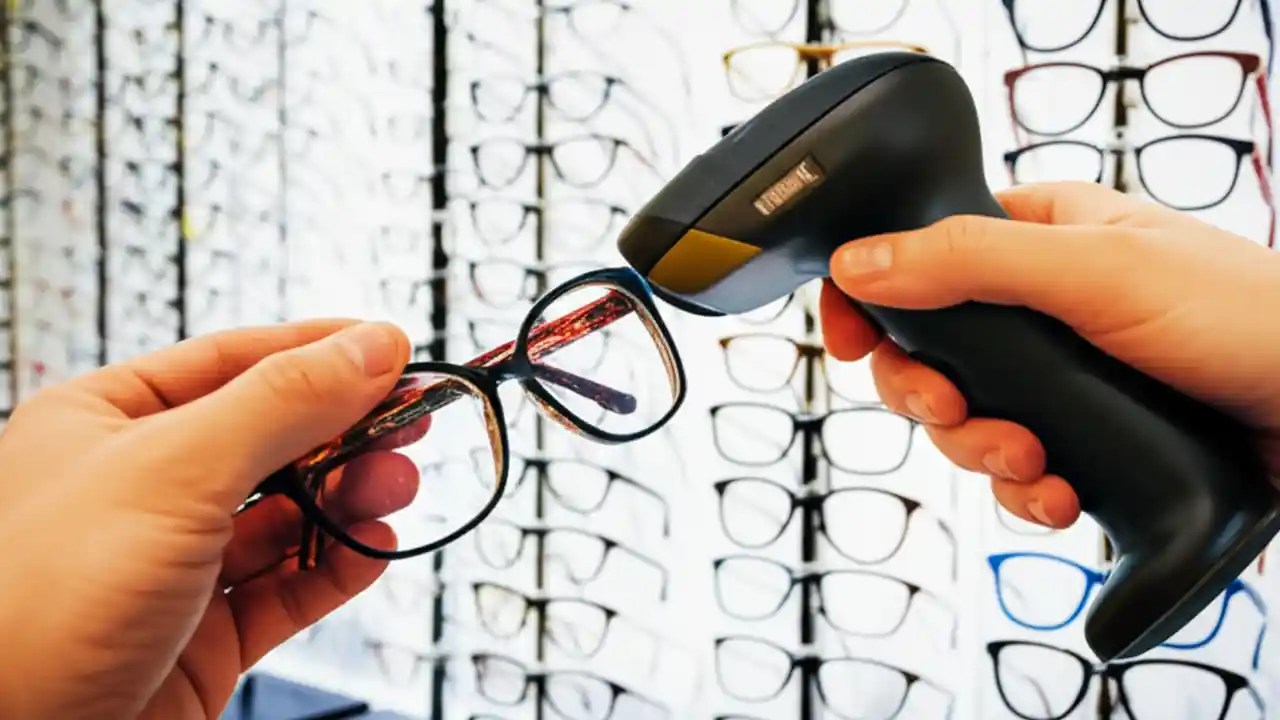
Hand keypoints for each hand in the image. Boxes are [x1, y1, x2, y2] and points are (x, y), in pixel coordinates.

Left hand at [0, 320, 412, 718]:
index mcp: (104, 422)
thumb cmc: (31, 607)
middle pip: (270, 437)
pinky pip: (287, 586)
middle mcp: (139, 489)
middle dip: (345, 428)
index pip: (233, 362)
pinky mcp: (202, 637)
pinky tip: (371, 548)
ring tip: (396, 486)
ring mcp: (173, 566)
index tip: (392, 349)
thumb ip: (281, 403)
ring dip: (349, 497)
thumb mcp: (174, 471)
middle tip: (412, 420)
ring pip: (285, 514)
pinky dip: (337, 565)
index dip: (318, 351)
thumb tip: (369, 347)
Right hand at [820, 182, 1279, 528]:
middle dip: (933, 396)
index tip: (852, 342)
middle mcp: (1042, 306)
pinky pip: (1016, 472)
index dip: (873, 299)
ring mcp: (1063, 378)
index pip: (919, 255)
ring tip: (1036, 464)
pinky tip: (1062, 497)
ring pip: (967, 421)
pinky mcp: (1087, 440)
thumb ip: (971, 261)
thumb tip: (859, 263)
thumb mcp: (1097, 271)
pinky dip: (1025, 492)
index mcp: (1039, 237)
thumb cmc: (1247, 317)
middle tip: (958, 411)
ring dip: (983, 452)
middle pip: (929, 352)